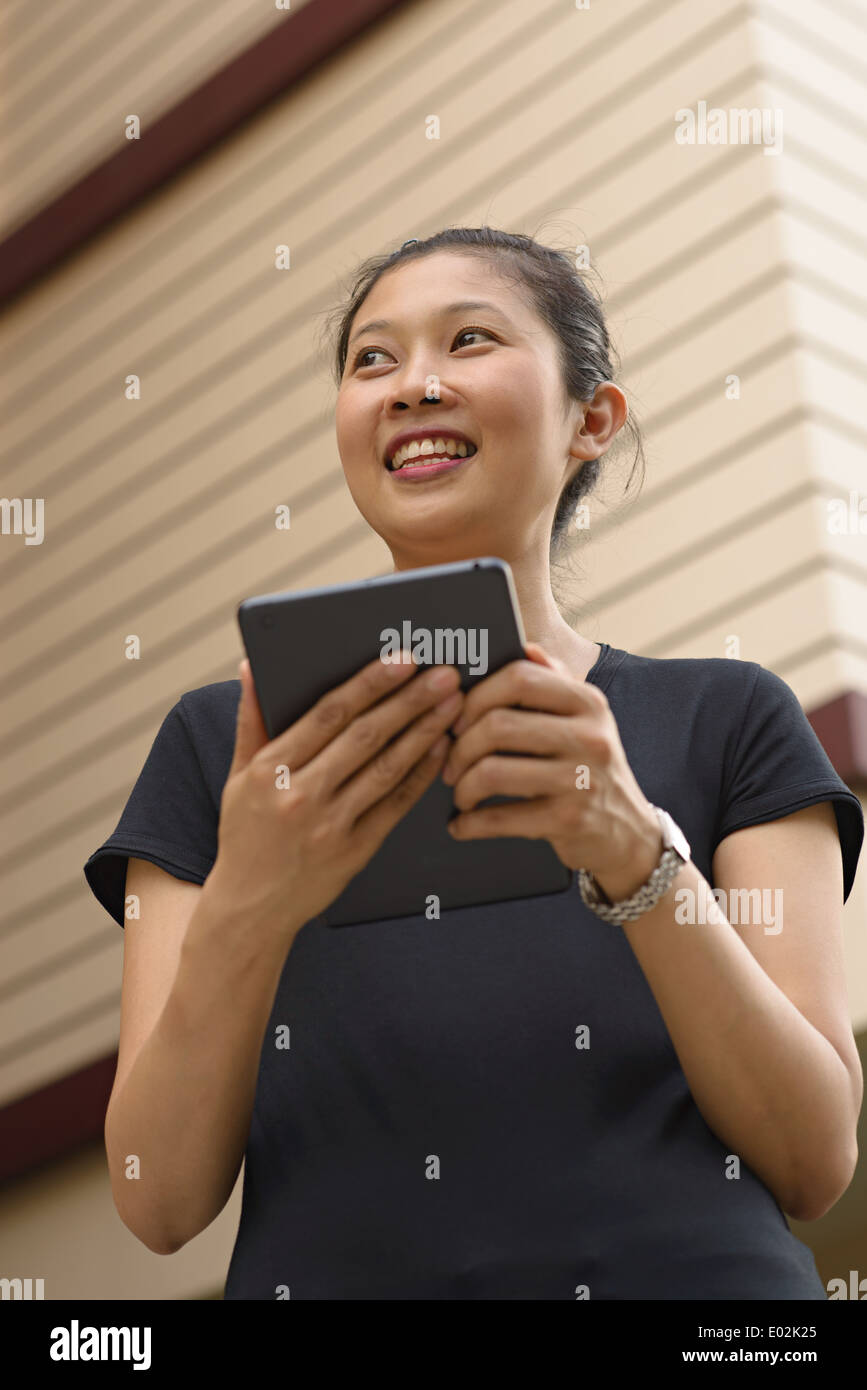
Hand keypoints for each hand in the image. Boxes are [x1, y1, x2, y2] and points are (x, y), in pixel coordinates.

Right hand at [212, 653, 464, 942]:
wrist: (250, 907)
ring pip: (386, 768)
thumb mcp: (237, 775)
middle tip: (444, 674)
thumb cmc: (245, 834)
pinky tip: (440, 748)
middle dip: (409, 700)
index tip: (401, 660)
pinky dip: (420, 774)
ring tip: (452, 703)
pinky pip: (395, 805)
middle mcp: (301, 795)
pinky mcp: (355, 851)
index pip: (327, 714)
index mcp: (270, 769)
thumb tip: (252, 667)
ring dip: (424, 731)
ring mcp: (331, 826)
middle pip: (365, 737)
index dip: (369, 684)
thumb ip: (251, 719)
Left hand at [440, 642, 661, 899]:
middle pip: (497, 725)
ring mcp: (581, 779)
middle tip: (450, 764)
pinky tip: (462, 824)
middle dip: (460, 747)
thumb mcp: (584, 722)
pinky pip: (499, 817)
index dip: (476, 697)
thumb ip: (554, 684)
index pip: (519, 678)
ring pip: (492, 772)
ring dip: (462, 787)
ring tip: (460, 794)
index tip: (457, 720)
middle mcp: (589, 736)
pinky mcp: (569, 820)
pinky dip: (470, 823)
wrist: (629, 833)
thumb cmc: (590, 770)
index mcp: (588, 702)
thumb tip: (526, 648)